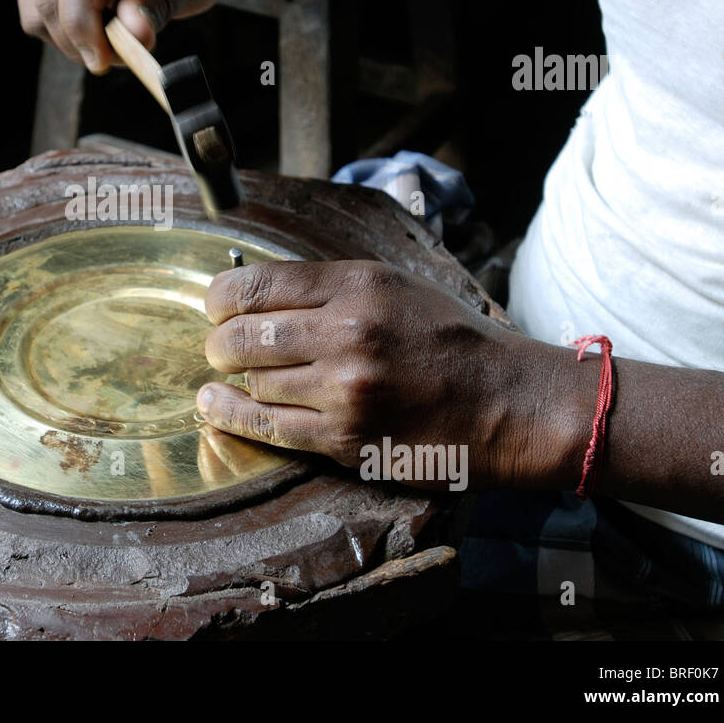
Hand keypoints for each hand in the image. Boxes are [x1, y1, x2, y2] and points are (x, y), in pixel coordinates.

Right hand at [17, 0, 230, 72]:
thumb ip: (163, 4)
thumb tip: (133, 35)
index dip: (83, 19)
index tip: (104, 59)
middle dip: (81, 37)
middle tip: (123, 58)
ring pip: (37, 5)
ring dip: (72, 38)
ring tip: (116, 38)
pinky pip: (34, 10)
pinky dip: (62, 32)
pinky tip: (98, 26)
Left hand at [197, 260, 576, 490]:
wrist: (508, 403)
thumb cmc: (452, 340)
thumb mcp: (395, 287)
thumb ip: (330, 287)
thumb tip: (260, 294)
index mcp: (358, 286)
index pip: (257, 284)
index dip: (220, 298)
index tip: (215, 307)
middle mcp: (347, 333)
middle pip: (244, 337)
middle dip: (219, 344)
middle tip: (219, 348)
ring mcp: (345, 389)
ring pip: (253, 382)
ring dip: (234, 380)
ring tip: (228, 376)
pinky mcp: (347, 438)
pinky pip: (270, 427)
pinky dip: (233, 416)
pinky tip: (216, 405)